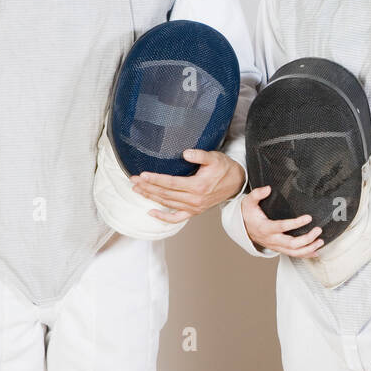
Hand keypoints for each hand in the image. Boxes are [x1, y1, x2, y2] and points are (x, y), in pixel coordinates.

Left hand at [130, 150, 244, 221]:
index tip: (142, 174)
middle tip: (133, 180)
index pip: (170, 183)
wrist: (237, 183)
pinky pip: (176, 218)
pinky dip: (163, 217)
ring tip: (137, 189)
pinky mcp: (194, 211)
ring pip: (167, 203)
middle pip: (165, 194)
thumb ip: (200, 155)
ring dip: (151, 197)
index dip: (155, 179)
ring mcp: (193, 207)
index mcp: (198, 186)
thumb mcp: (214, 158)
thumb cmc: (224, 169)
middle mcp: (194, 199)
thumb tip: (186, 153)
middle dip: (147, 187)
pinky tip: (151, 212)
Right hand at [238, 186, 323, 256]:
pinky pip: (293, 254)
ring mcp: (275, 245)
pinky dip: (305, 254)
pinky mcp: (279, 248)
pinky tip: (315, 251)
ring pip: (293, 252)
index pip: (282, 227)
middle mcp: (271, 239)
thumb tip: (268, 188)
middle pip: (290, 244)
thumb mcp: (249, 202)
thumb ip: (257, 194)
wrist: (244, 228)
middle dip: (306, 239)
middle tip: (318, 230)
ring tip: (320, 242)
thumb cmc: (248, 214)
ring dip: (308, 248)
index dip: (296, 223)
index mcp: (265, 228)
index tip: (308, 218)